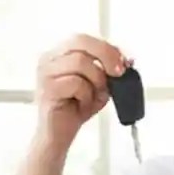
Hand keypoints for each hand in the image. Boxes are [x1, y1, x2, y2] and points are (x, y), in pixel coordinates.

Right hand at [34, 33, 128, 149]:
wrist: (59, 136)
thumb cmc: (75, 109)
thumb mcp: (98, 85)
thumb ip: (108, 71)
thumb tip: (127, 60)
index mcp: (58, 54)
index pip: (83, 38)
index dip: (106, 47)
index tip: (123, 61)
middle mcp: (48, 60)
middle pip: (81, 42)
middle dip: (105, 55)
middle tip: (118, 72)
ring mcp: (45, 73)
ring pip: (80, 62)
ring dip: (95, 82)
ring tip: (91, 97)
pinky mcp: (48, 89)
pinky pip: (76, 83)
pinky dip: (86, 96)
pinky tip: (81, 105)